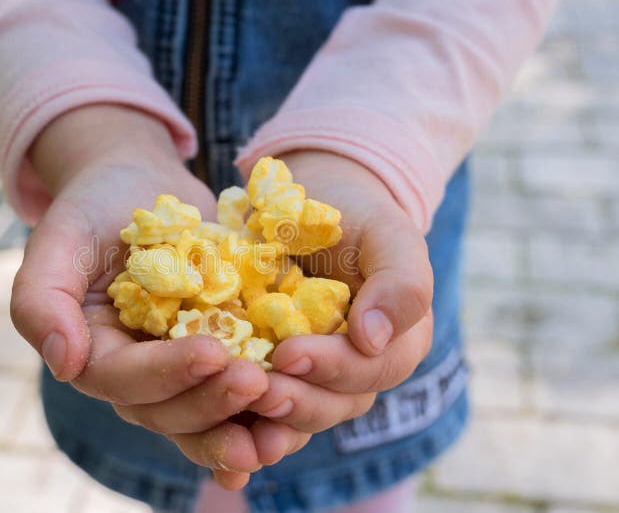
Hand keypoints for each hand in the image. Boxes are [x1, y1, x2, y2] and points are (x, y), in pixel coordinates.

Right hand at [10, 105, 274, 486]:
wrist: (140, 187)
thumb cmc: (94, 206)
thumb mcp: (59, 238)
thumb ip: (41, 298)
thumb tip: (64, 363)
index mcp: (94, 354)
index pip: (123, 380)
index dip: (166, 375)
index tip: (212, 353)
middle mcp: (136, 374)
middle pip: (169, 411)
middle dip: (212, 404)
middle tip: (257, 383)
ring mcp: (179, 368)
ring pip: (207, 415)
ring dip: (242, 428)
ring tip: (282, 431)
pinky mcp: (220, 353)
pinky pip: (239, 393)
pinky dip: (264, 413)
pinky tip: (292, 425)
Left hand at [247, 150, 433, 433]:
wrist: (311, 202)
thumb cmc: (356, 217)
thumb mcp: (389, 233)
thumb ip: (402, 282)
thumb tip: (374, 340)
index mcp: (395, 345)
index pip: (372, 370)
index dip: (334, 368)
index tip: (291, 354)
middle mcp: (356, 371)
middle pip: (334, 405)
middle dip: (297, 402)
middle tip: (259, 391)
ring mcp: (311, 376)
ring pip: (297, 414)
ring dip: (268, 416)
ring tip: (235, 402)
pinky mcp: (269, 370)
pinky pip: (258, 402)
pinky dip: (241, 414)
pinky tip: (216, 415)